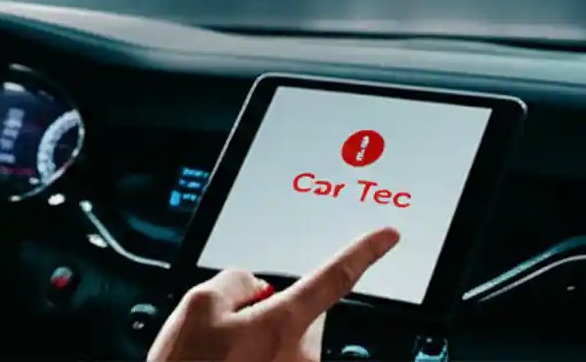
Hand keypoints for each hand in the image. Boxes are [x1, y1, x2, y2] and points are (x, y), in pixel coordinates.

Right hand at [148, 227, 400, 361]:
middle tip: (231, 330)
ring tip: (223, 359)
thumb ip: (236, 280)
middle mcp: (300, 358)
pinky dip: (260, 361)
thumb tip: (254, 286)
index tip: (388, 237)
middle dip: (276, 312)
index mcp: (282, 326)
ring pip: (290, 344)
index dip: (363, 253)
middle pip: (304, 314)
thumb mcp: (197, 305)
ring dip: (265, 343)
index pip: (334, 279)